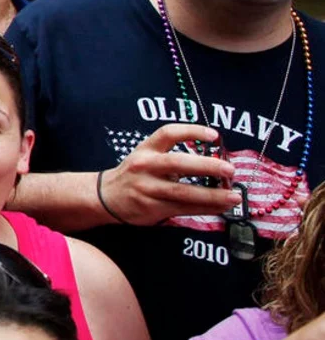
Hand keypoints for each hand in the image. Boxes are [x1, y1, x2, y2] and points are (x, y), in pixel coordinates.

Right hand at [99, 123, 240, 225]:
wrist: (106, 196)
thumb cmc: (135, 174)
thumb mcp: (147, 157)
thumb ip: (175, 158)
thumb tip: (215, 163)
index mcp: (146, 149)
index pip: (168, 133)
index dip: (191, 131)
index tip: (214, 135)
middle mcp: (146, 166)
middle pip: (178, 163)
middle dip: (207, 166)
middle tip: (229, 169)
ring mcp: (148, 188)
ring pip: (184, 192)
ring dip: (212, 195)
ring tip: (234, 196)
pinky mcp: (153, 208)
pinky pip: (184, 209)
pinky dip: (205, 208)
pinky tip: (220, 207)